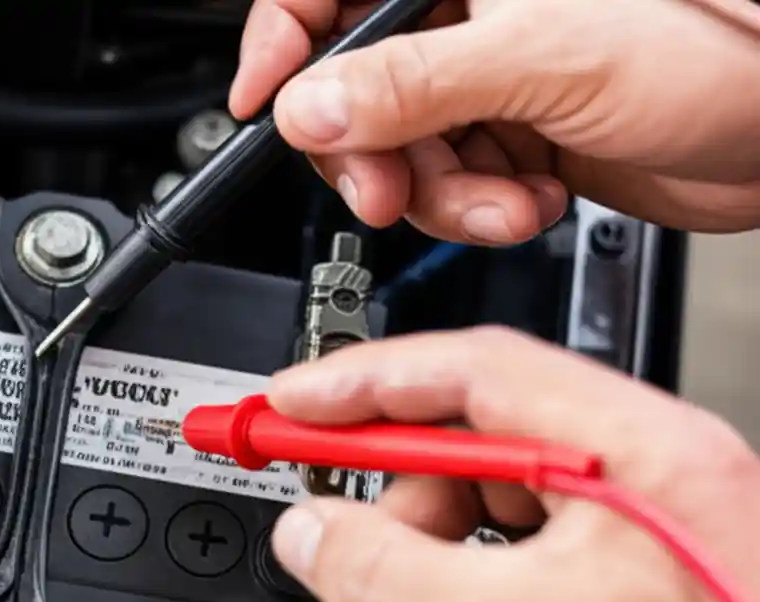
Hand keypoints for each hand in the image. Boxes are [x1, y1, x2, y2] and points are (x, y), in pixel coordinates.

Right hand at [230, 0, 759, 242]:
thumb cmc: (712, 45)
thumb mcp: (540, 58)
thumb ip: (409, 85)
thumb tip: (309, 110)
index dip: (282, 46)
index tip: (263, 107)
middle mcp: (466, 14)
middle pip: (353, 86)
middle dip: (372, 154)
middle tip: (391, 193)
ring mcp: (486, 77)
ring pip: (399, 147)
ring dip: (440, 195)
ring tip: (499, 203)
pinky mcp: (511, 131)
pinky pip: (448, 180)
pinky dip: (478, 207)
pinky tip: (528, 200)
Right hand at [266, 327, 759, 601]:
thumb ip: (383, 576)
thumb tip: (311, 536)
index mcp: (644, 450)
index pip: (476, 370)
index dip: (365, 382)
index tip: (294, 405)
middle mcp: (658, 470)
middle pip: (487, 426)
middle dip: (396, 472)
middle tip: (329, 505)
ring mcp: (655, 525)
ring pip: (505, 490)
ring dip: (432, 530)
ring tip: (406, 590)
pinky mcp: (645, 578)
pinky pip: (533, 543)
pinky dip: (473, 568)